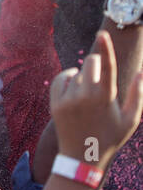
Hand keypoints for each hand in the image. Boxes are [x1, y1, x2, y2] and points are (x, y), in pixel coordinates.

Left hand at [48, 31, 142, 167]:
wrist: (82, 156)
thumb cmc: (111, 137)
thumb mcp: (131, 119)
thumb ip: (137, 94)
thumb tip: (141, 72)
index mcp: (105, 98)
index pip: (106, 67)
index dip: (105, 48)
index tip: (102, 33)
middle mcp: (84, 96)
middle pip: (90, 63)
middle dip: (97, 66)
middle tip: (100, 83)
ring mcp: (67, 99)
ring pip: (76, 72)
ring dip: (83, 77)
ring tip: (89, 97)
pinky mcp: (54, 102)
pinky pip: (60, 78)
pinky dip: (68, 79)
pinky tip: (75, 89)